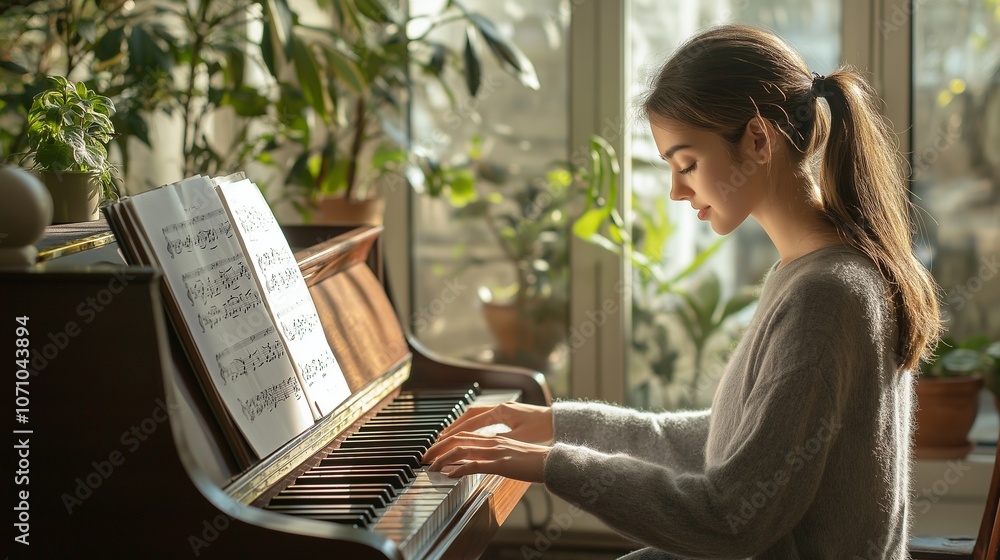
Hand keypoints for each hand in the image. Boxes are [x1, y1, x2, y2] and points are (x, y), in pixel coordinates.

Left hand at [423, 432, 549, 482]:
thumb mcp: (510, 456)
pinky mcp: (501, 464)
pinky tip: (449, 475)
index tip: (433, 449)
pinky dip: (459, 469)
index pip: (464, 435)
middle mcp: (492, 442)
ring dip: (443, 458)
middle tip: (423, 457)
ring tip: (431, 466)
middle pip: (458, 439)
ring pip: (463, 450)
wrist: (552, 462)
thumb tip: (477, 464)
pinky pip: (475, 464)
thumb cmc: (534, 461)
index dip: (445, 441)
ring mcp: (496, 452)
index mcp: (494, 439)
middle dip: (438, 447)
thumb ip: (493, 457)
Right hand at [437, 401, 553, 443]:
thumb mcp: (518, 439)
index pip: (471, 421)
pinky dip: (475, 425)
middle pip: (470, 415)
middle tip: (440, 437)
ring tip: (450, 435)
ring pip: (477, 415)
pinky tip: (471, 433)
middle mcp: (500, 407)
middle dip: (454, 426)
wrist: (560, 422)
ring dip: (463, 424)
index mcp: (500, 412)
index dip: (455, 431)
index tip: (442, 439)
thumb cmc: (542, 430)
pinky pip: (486, 417)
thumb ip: (497, 442)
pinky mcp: (510, 414)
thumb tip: (479, 447)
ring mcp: (505, 409)